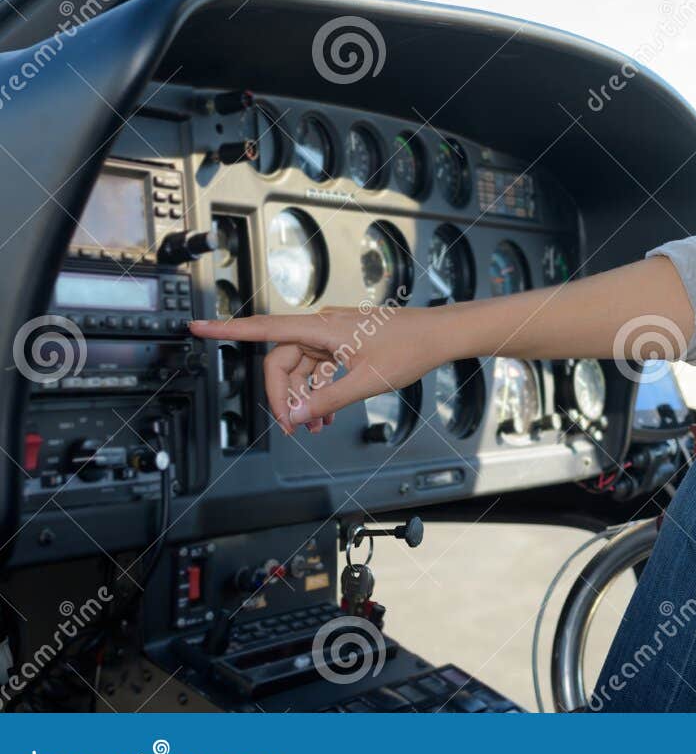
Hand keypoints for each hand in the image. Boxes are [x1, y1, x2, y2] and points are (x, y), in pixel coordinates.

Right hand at [188, 306, 443, 435]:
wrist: (439, 336)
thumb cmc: (410, 348)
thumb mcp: (367, 381)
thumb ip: (328, 399)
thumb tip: (296, 413)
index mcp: (322, 328)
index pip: (264, 328)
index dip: (227, 330)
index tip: (197, 326)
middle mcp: (322, 327)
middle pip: (281, 361)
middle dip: (282, 395)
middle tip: (293, 427)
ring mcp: (332, 335)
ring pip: (299, 368)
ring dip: (301, 398)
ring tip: (312, 428)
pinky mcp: (343, 343)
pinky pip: (317, 368)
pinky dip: (317, 391)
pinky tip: (324, 415)